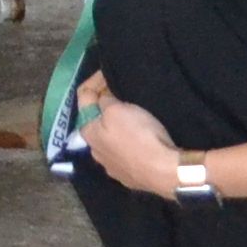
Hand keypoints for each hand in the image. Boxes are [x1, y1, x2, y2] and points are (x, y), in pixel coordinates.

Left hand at [78, 80, 190, 197]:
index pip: (83, 96)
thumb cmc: (138, 136)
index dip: (95, 80)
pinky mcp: (128, 176)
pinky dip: (127, 140)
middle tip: (119, 91)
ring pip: (109, 138)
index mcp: (87, 132)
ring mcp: (111, 166)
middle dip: (104, 104)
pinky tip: (138, 137)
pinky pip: (124, 152)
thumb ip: (105, 100)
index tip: (108, 71)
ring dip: (116, 125)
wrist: (163, 171)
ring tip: (131, 114)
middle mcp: (94, 151)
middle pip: (95, 119)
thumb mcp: (117, 109)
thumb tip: (102, 99)